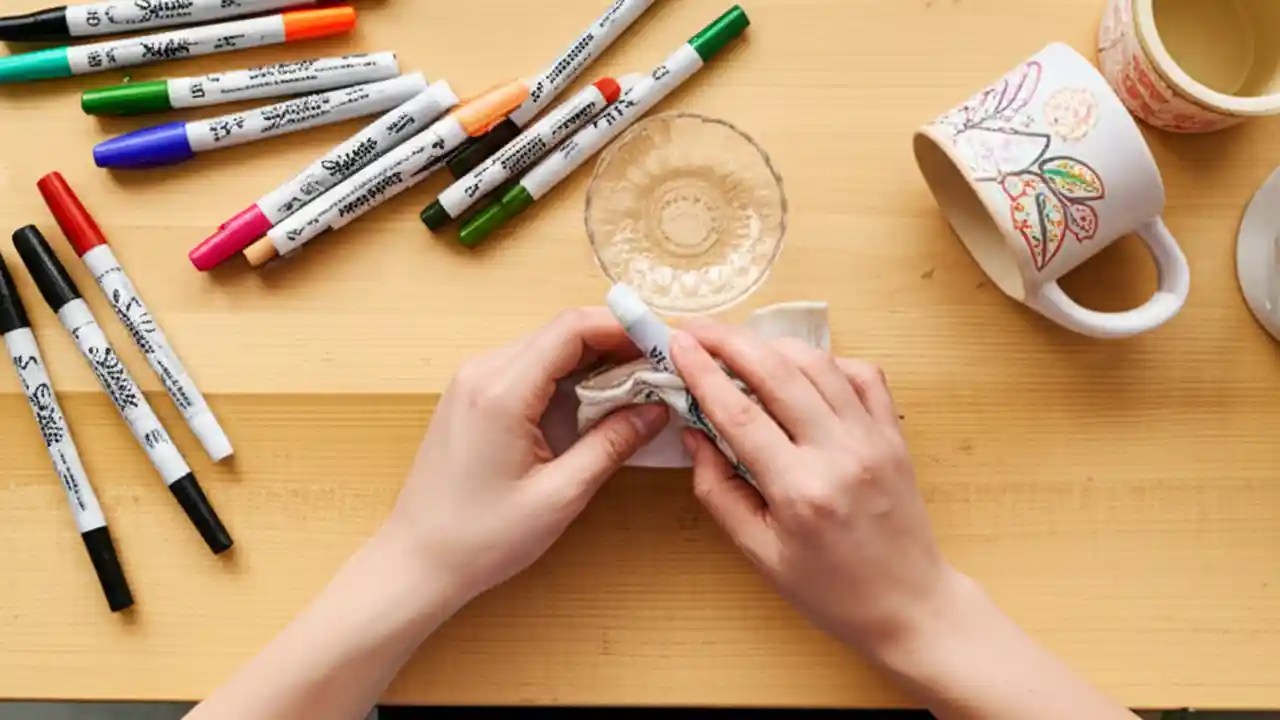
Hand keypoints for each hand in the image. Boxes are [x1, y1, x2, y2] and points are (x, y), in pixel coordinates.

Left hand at [382, 308, 668, 606]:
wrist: (416, 561)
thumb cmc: (482, 538)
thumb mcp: (559, 496)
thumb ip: (611, 445)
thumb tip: (656, 410)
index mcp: (502, 392)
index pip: (572, 328)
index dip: (624, 328)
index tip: (663, 346)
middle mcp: (482, 372)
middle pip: (560, 331)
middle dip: (615, 342)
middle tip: (660, 368)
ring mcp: (471, 381)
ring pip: (545, 346)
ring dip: (593, 358)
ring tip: (637, 385)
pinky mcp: (470, 396)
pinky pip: (527, 365)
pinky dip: (566, 373)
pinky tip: (594, 400)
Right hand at [672, 320, 960, 659]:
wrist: (909, 605)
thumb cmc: (830, 589)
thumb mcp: (759, 553)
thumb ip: (718, 491)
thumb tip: (694, 434)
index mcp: (800, 491)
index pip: (740, 414)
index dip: (703, 373)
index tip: (677, 344)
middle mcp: (840, 455)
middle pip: (778, 373)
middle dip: (731, 341)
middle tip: (697, 329)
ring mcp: (873, 438)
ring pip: (819, 363)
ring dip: (773, 345)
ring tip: (739, 344)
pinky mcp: (894, 434)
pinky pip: (861, 374)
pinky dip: (825, 360)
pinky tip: (799, 368)